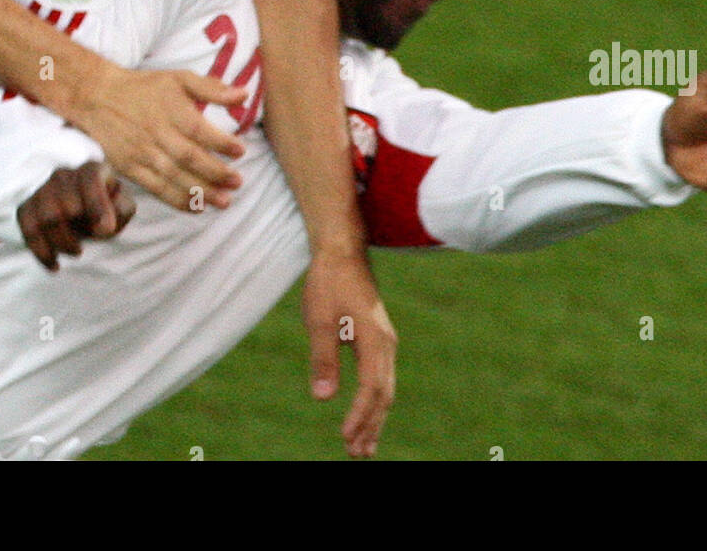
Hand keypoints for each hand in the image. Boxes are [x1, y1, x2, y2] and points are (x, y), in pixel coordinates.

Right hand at [17, 161, 136, 270]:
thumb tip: (103, 226)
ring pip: (46, 218)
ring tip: (77, 252)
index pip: (90, 179)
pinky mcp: (26, 207)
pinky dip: (41, 251)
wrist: (84, 213)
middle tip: (87, 244)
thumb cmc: (107, 209)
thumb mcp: (123, 207)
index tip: (105, 230)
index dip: (97, 204)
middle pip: (66, 204)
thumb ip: (121, 209)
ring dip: (62, 242)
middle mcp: (64, 174)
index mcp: (91, 170)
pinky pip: (28, 228)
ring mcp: (43, 188)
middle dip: (79, 230)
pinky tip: (54, 264)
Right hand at [69, 67, 247, 209]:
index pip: (198, 130)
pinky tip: (197, 208)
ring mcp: (142, 153)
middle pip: (188, 158)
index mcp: (170, 110)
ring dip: (201, 192)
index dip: (221, 142)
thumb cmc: (144, 87)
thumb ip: (212, 88)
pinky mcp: (130, 168)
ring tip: (224, 201)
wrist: (98, 97)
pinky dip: (177, 200)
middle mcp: (156, 133)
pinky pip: (157, 189)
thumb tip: (243, 95)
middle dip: (216, 173)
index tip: (240, 151)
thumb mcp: (179, 78)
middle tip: (238, 182)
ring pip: (174, 177)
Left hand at [302, 249, 396, 458]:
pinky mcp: (379, 338)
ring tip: (363, 446)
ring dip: (375, 417)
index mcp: (374, 339)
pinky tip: (366, 411)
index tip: (345, 437)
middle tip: (357, 454)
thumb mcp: (320, 319)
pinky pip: (382, 376)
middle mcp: (386, 343)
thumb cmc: (329, 282)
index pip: (371, 388)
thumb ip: (323, 358)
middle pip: (384, 394)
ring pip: (386, 387)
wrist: (342, 251)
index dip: (360, 415)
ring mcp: (385, 340)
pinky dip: (375, 399)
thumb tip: (323, 397)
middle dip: (371, 425)